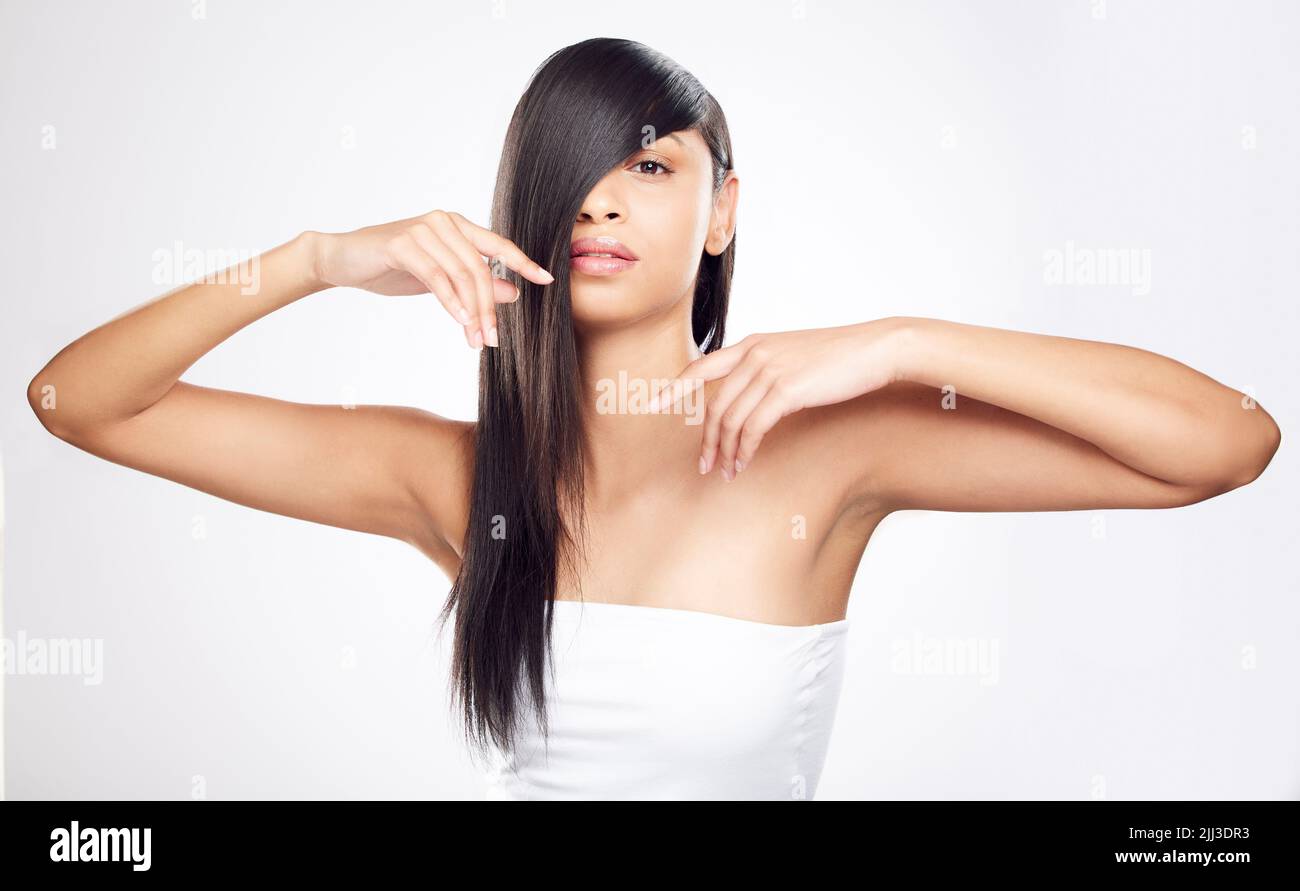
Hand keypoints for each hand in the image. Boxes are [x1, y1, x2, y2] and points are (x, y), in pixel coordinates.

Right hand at [307, 210, 553, 348]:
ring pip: (460, 275)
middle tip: (493, 339)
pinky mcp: (402, 243)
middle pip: (480, 268)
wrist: (342, 260)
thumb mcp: (440, 280)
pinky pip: (436, 276)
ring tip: (476, 339)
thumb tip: (513, 293)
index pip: (498, 245)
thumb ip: (474, 284)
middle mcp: (444, 222)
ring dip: (471, 312)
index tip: (547, 280)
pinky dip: (450, 301)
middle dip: (490, 307)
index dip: (524, 262)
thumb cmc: (392, 268)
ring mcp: (423, 229)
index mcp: (457, 226)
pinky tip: (459, 321)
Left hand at [648, 318, 909, 478]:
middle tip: (705, 465)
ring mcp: (768, 371)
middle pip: (713, 404)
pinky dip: (744, 450)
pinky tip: (744, 463)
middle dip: (706, 440)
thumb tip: (754, 396)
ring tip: (726, 472)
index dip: (675, 386)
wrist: (875, 349)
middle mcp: (754, 354)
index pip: (702, 366)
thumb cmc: (840, 356)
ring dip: (725, 451)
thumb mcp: (795, 356)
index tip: (655, 403)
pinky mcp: (785, 390)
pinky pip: (752, 428)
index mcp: (752, 343)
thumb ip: (769, 370)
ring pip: (729, 420)